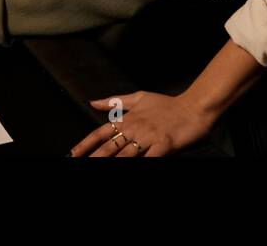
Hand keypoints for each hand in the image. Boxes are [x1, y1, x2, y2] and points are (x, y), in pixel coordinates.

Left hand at [69, 91, 215, 156]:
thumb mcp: (139, 97)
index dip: (85, 144)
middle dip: (95, 158)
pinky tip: (133, 168)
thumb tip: (93, 101)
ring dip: (114, 163)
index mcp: (128, 119)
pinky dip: (142, 163)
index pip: (100, 132)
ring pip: (125, 155)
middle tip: (81, 164)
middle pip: (109, 147)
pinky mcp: (163, 145)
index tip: (73, 153)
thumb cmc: (166, 103)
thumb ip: (115, 101)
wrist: (193, 107)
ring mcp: (149, 137)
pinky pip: (149, 159)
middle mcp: (135, 128)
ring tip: (100, 169)